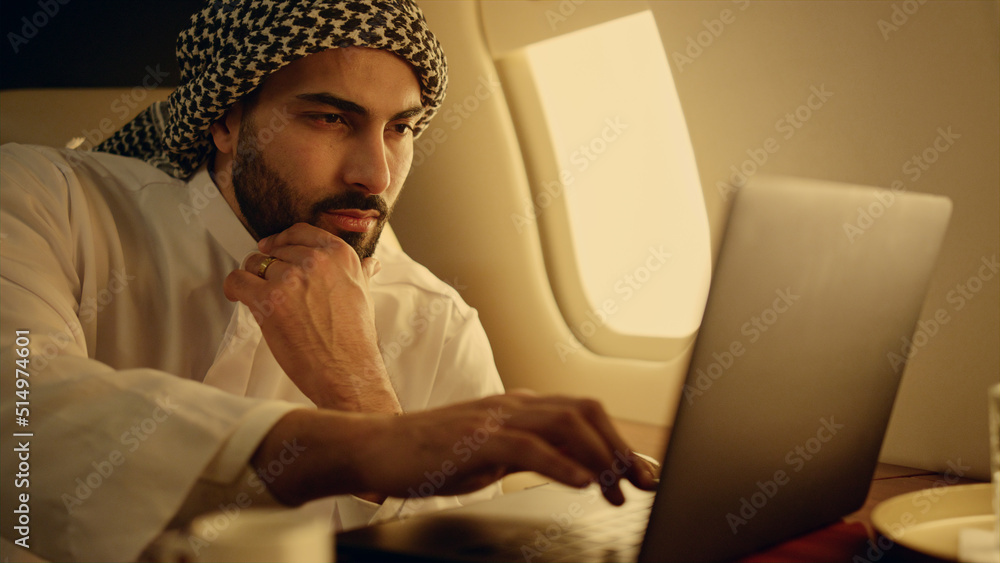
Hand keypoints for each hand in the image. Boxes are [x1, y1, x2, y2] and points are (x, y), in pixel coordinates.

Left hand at [223, 223, 399, 412]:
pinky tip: (238, 296)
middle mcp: (315, 260)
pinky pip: (237, 280)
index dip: (284, 240)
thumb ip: (361, 273)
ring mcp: (290, 278)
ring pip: (254, 264)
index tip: (275, 248)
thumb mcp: (364, 295)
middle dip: (270, 266)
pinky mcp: (268, 299)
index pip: (300, 232)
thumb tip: (371, 263)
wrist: (347, 370)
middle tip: (272, 285)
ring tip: (260, 296)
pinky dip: (234, 288)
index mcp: (339, 254)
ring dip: (253, 279)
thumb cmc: (355, 338)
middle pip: (276, 250)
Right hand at [253, 393, 660, 506]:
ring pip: (563, 423)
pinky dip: (560, 463)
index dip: (618, 440)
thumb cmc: (430, 453)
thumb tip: (574, 468)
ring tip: (617, 486)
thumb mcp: (492, 454)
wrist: (376, 447)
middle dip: (620, 446)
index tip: (640, 473)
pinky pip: (527, 447)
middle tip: (642, 482)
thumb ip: (531, 454)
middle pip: (583, 412)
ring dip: (598, 455)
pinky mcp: (473, 439)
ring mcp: (493, 418)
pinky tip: (581, 482)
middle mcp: (512, 404)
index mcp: (519, 407)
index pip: (582, 413)